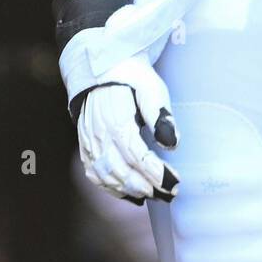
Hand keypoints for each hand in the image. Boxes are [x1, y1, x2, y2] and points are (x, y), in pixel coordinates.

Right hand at [75, 55, 179, 205]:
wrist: (105, 66)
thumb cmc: (133, 76)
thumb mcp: (152, 87)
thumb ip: (160, 114)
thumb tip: (172, 143)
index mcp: (116, 118)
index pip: (136, 155)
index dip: (155, 173)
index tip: (175, 183)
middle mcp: (99, 133)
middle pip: (121, 170)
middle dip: (146, 186)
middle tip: (170, 193)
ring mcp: (89, 140)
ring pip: (106, 175)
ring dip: (130, 190)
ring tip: (153, 195)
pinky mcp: (86, 144)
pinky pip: (95, 173)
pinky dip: (112, 188)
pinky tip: (130, 194)